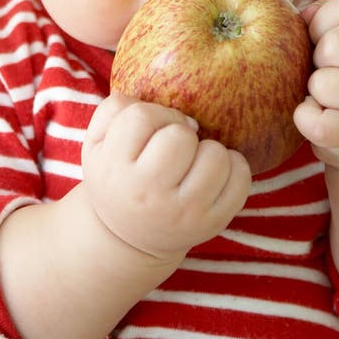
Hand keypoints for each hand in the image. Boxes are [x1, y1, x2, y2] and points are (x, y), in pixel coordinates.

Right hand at [81, 92, 250, 259]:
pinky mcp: (212, 223)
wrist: (128, 238)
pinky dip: (235, 167)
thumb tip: (159, 99)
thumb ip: (115, 109)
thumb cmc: (118, 176)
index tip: (157, 130)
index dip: (156, 114)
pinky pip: (241, 177)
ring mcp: (183, 213)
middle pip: (181, 136)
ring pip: (215, 155)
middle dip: (182, 132)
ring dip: (210, 150)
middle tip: (177, 148)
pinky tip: (216, 174)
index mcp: (113, 169)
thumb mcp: (97, 144)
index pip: (141, 117)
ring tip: (195, 161)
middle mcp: (147, 194)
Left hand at [294, 0, 338, 174]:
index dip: (321, 23)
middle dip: (317, 60)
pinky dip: (306, 120)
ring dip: (313, 93)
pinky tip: (322, 119)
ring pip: (322, 83)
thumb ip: (327, 17)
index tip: (324, 42)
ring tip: (330, 100)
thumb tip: (305, 14)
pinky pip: (317, 122)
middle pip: (334, 44)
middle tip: (330, 75)